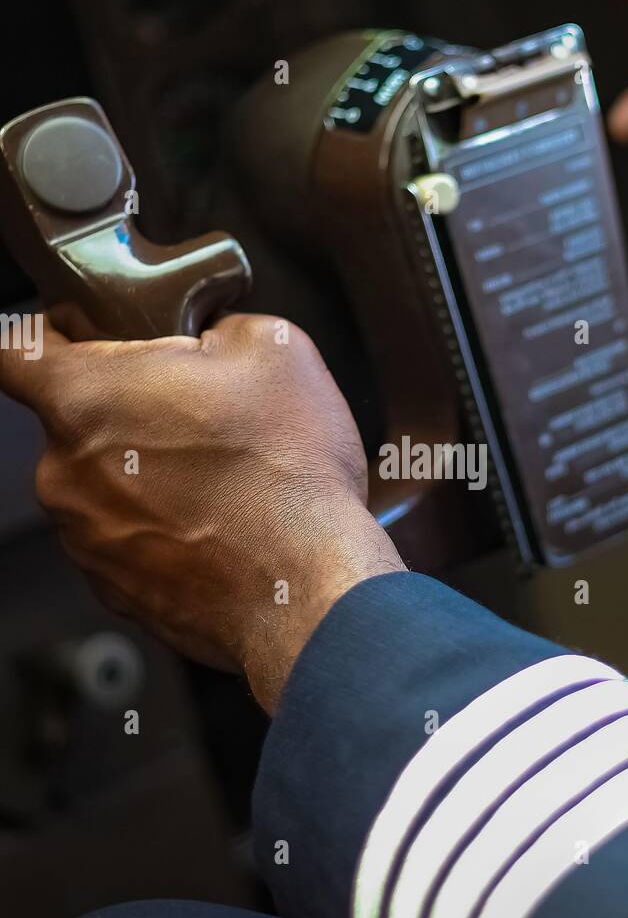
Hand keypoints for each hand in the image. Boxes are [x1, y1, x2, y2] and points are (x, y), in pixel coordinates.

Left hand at [0, 313, 404, 714]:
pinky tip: (222, 526)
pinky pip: (128, 540)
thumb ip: (215, 326)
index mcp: (85, 399)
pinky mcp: (115, 591)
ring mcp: (85, 540)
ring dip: (149, 475)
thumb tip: (209, 340)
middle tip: (201, 416)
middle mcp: (65, 474)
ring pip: (103, 485)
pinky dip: (165, 530)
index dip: (50, 333)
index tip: (81, 335)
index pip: (14, 349)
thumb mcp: (274, 348)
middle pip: (75, 421)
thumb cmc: (287, 476)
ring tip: (223, 480)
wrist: (309, 590)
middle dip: (131, 411)